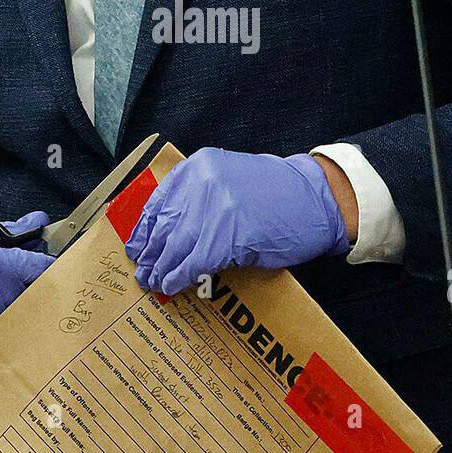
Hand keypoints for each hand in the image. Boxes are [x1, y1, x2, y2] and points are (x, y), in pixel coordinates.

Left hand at [124, 148, 350, 295]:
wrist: (315, 199)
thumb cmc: (276, 193)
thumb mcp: (230, 179)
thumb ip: (199, 195)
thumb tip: (168, 228)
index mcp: (200, 166)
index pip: (159, 200)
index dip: (144, 229)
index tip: (136, 245)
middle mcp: (203, 183)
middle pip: (164, 225)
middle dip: (149, 252)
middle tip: (142, 270)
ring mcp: (214, 209)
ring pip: (174, 245)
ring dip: (161, 268)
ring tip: (154, 282)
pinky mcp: (227, 236)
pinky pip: (193, 262)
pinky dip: (179, 276)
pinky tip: (173, 285)